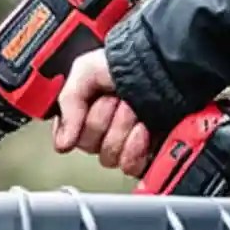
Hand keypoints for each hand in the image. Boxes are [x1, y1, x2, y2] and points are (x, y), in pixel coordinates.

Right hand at [53, 49, 150, 177]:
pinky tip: (142, 130)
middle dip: (102, 120)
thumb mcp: (85, 71)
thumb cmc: (130, 62)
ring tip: (134, 109)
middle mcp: (105, 128)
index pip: (67, 136)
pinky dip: (135, 150)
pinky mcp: (146, 154)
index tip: (89, 104)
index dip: (75, 124)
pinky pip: (129, 167)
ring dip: (121, 130)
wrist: (168, 65)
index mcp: (86, 111)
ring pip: (108, 157)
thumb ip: (67, 104)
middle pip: (88, 146)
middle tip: (116, 100)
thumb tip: (62, 143)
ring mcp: (126, 143)